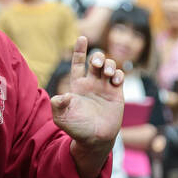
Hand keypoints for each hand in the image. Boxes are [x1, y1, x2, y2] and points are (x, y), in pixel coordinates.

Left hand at [50, 36, 123, 150]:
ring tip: (108, 74)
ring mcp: (105, 88)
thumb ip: (57, 105)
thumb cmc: (76, 129)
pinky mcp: (116, 94)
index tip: (82, 37)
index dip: (79, 50)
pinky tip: (114, 80)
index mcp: (77, 86)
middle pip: (96, 61)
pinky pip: (119, 77)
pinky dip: (118, 74)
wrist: (95, 140)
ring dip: (109, 64)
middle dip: (97, 57)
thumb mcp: (61, 117)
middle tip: (97, 63)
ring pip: (109, 66)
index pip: (78, 63)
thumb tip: (61, 95)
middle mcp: (91, 84)